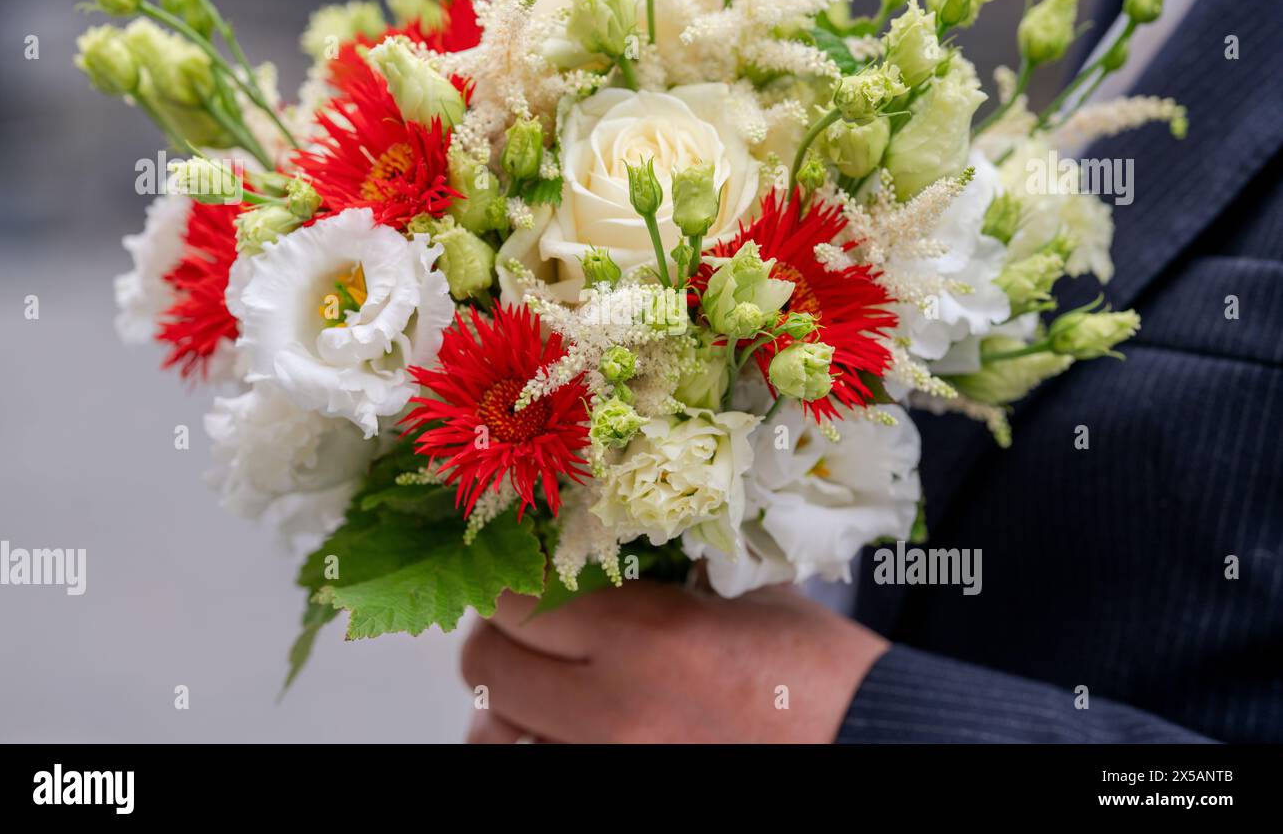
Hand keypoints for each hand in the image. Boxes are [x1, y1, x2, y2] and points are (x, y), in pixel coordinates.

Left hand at [460, 580, 888, 742]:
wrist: (866, 743)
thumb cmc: (816, 675)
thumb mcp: (739, 595)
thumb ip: (661, 578)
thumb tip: (598, 560)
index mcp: (648, 634)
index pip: (516, 599)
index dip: (516, 584)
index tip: (529, 579)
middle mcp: (614, 707)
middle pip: (489, 664)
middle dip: (504, 638)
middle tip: (533, 630)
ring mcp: (609, 765)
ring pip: (494, 735)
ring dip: (510, 703)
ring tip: (543, 690)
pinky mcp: (617, 794)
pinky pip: (537, 766)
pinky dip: (539, 744)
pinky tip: (567, 731)